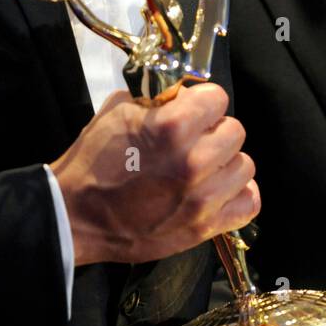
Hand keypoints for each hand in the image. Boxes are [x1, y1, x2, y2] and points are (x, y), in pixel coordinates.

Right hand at [50, 83, 257, 266]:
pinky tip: (215, 191)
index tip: (190, 111)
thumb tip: (184, 97)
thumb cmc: (93, 161)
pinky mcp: (204, 227)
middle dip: (214, 131)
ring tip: (202, 169)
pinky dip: (236, 195)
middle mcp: (194, 161)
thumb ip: (157, 99)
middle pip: (235, 131)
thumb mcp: (117, 111)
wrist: (76, 216)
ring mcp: (203, 198)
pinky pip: (249, 203)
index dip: (201, 102)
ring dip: (224, 164)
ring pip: (244, 166)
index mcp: (172, 127)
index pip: (218, 98)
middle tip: (193, 141)